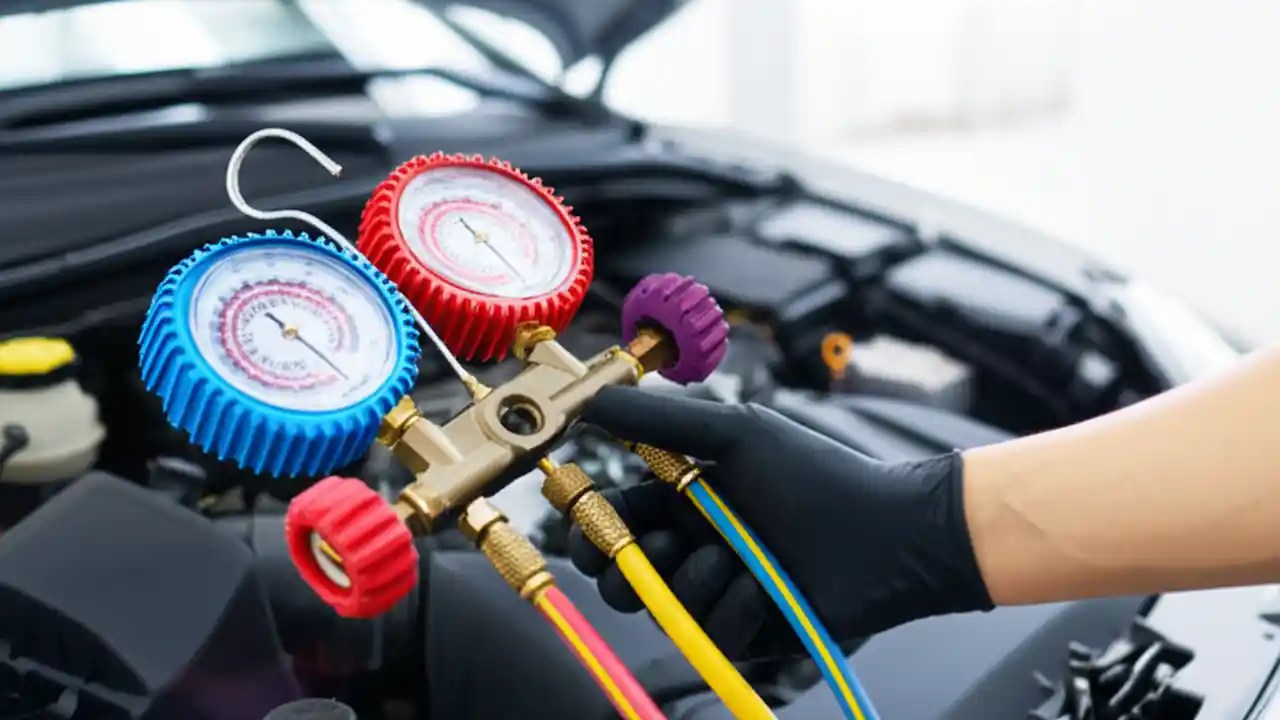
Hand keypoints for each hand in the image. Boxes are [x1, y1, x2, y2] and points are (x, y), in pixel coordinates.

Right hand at [569, 386, 992, 657]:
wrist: (885, 531)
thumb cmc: (816, 475)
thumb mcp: (735, 433)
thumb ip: (660, 420)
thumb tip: (590, 403)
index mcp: (685, 503)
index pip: (617, 521)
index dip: (592, 525)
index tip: (585, 519)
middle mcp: (694, 549)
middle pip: (623, 575)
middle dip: (623, 564)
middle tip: (647, 548)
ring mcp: (717, 596)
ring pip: (662, 606)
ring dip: (688, 581)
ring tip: (729, 558)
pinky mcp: (744, 636)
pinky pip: (710, 634)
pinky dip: (731, 608)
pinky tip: (762, 586)